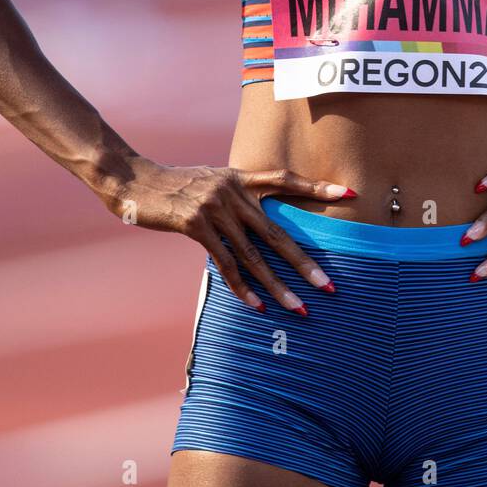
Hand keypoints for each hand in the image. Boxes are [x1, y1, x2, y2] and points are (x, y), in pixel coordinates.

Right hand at [100, 155, 355, 313]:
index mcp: (242, 178)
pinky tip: (257, 306)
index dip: (317, 188)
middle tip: (328, 286)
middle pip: (278, 233)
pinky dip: (242, 287)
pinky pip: (225, 264)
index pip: (286, 180)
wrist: (136, 180)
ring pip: (255, 256)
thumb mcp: (212, 180)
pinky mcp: (196, 226)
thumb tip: (256, 217)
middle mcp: (235, 192)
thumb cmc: (176, 184)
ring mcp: (216, 209)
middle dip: (304, 262)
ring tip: (299, 308)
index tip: (350, 194)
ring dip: (278, 287)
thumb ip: (236, 195)